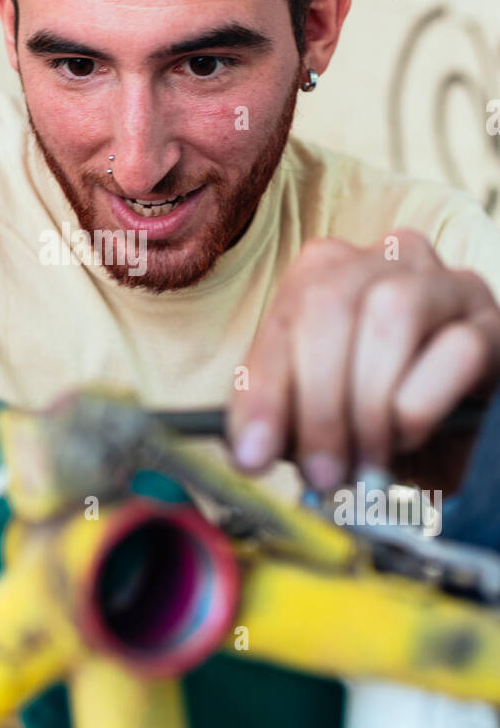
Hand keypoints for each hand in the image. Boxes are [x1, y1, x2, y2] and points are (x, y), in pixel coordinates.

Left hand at [228, 230, 499, 493]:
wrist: (453, 428)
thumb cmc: (374, 411)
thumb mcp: (315, 412)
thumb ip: (279, 417)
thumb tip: (250, 451)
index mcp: (329, 268)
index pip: (285, 316)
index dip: (265, 391)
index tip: (252, 455)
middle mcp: (386, 257)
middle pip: (332, 304)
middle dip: (319, 401)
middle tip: (323, 470)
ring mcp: (445, 283)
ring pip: (391, 312)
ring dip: (370, 402)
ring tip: (367, 456)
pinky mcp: (493, 323)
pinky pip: (456, 349)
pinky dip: (421, 404)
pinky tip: (410, 434)